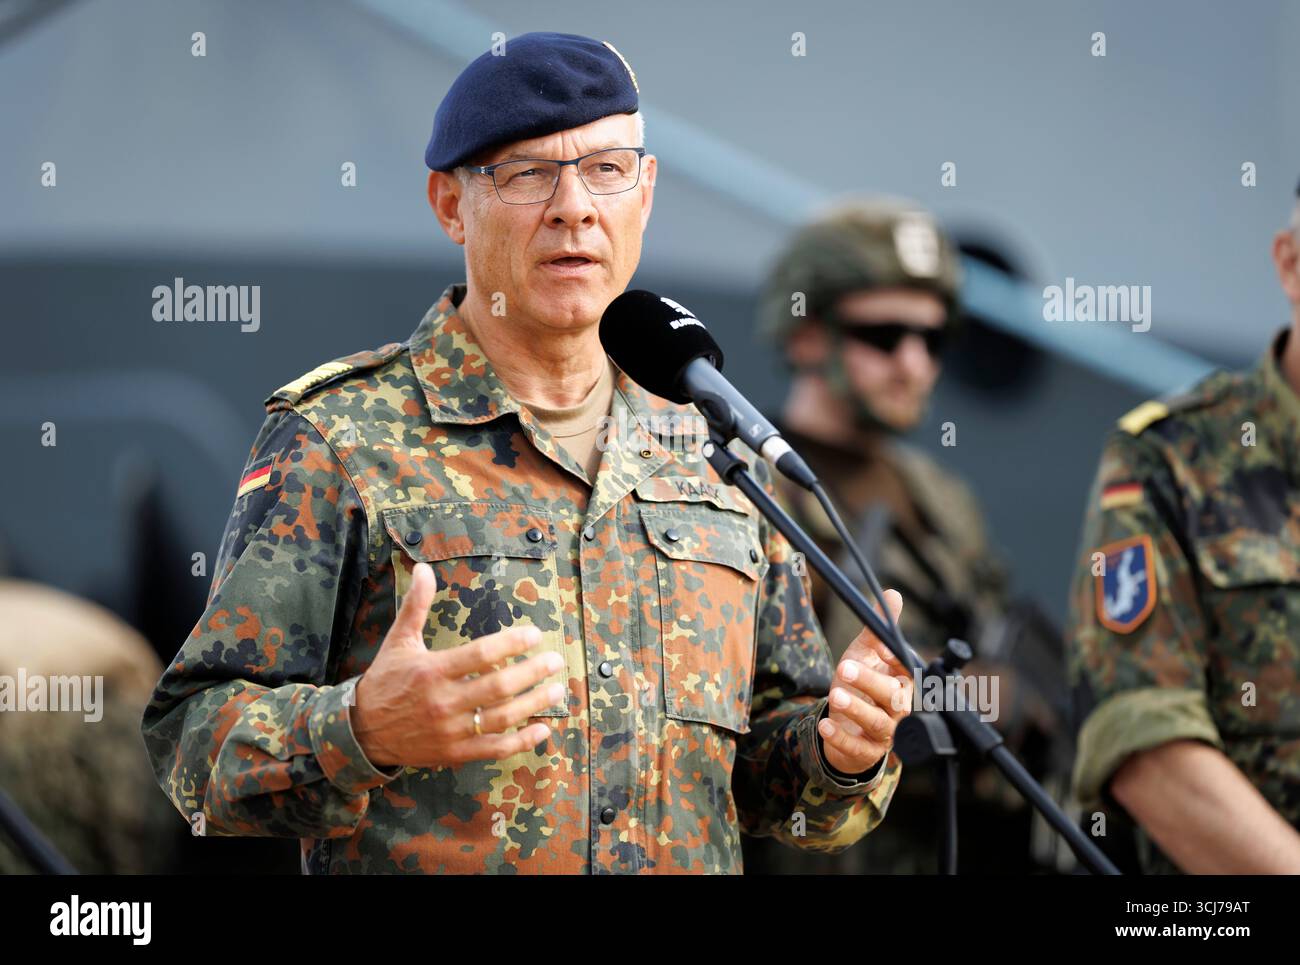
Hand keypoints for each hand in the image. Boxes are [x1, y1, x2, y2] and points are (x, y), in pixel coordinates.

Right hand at [351, 562, 561, 767]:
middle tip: (555, 661)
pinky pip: (494, 749)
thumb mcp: (398, 640)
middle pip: (498, 687)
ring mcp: (450, 730)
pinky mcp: (454, 752)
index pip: (481, 654)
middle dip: (532, 673)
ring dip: (534, 703)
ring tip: (557, 689)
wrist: (361, 731)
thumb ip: (416, 605)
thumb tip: (423, 568)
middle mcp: (443, 701)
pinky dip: (521, 741)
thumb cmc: (385, 680)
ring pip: (502, 718)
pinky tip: (542, 729)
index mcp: (432, 670)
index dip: (512, 643)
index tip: (534, 634)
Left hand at [819, 589, 912, 776]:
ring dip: (856, 709)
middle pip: (893, 696)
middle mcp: (899, 708)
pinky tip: (825, 725)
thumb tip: (892, 595)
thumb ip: (877, 629)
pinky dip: (841, 738)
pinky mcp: (867, 752)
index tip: (882, 649)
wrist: (847, 726)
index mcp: (902, 680)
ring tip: (835, 695)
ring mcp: (885, 732)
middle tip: (844, 668)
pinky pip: (857, 748)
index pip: (907, 670)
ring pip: (876, 723)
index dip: (897, 660)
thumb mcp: (864, 654)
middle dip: (870, 682)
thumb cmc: (860, 685)